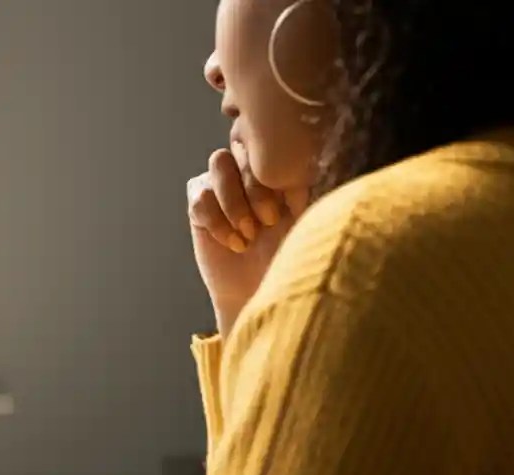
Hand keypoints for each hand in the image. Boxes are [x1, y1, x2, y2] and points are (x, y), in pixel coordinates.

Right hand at [188, 143, 307, 333]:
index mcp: (278, 167)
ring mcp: (222, 186)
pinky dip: (217, 220)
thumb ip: (306, 186)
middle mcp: (248, 170)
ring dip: (234, 200)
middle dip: (255, 187)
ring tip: (248, 234)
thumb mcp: (309, 218)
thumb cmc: (292, 256)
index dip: (276, 171)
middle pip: (244, 148)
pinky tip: (234, 243)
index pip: (270, 143)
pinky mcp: (200, 207)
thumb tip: (314, 160)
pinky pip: (200, 196)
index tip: (290, 207)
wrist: (263, 291)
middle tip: (268, 222)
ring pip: (219, 164)